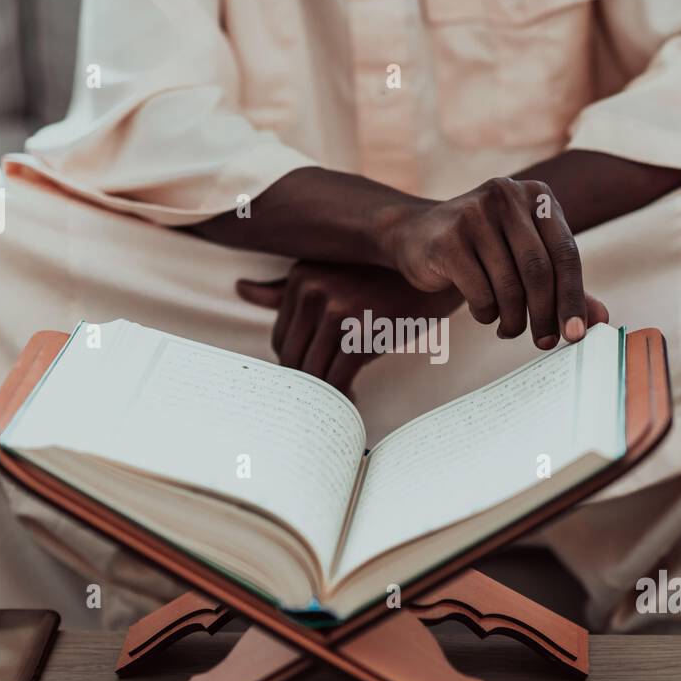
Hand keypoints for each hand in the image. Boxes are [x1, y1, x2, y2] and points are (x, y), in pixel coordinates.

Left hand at [236, 263, 463, 393]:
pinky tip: (353, 403)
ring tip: (339, 407)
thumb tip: (240, 289)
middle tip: (326, 401)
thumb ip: (285, 287)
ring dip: (324, 397)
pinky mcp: (361, 332)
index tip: (320, 379)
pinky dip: (342, 399)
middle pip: (293, 358)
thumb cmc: (384, 278)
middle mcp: (313, 290)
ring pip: (313, 372)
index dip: (299, 367)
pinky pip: (338, 379)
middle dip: (308, 385)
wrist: (439, 273)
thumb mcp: (332, 273)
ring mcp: (338, 310)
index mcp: (301, 276)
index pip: (282, 339)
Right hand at [380, 177, 607, 348]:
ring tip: (509, 329)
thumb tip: (601, 320)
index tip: (575, 335)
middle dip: (544, 315)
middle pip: (539, 270)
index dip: (573, 298)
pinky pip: (479, 292)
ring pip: (509, 285)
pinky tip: (484, 314)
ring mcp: (474, 214)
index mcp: (537, 196)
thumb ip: (563, 285)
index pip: (566, 253)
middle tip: (544, 343)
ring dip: (513, 320)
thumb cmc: (484, 250)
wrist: (417, 235)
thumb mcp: (526, 257)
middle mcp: (507, 196)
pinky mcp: (448, 239)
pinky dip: (486, 314)